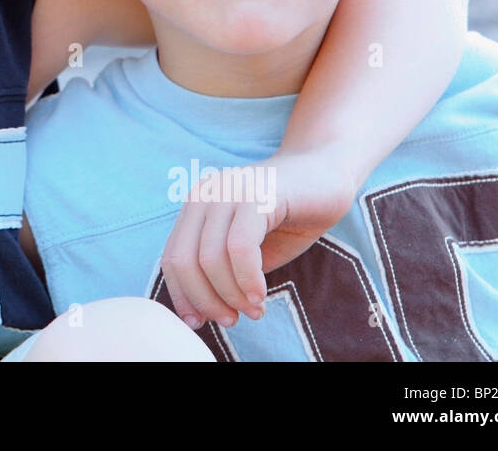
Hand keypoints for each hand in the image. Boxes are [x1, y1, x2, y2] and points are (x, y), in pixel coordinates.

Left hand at [158, 150, 356, 329]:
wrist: (326, 175)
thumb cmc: (287, 218)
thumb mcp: (246, 251)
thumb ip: (222, 272)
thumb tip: (199, 313)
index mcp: (195, 207)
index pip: (172, 258)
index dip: (182, 295)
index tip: (199, 323)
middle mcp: (205, 195)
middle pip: (185, 261)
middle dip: (206, 301)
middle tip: (233, 320)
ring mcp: (228, 191)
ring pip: (210, 258)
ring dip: (231, 295)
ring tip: (254, 310)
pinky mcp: (256, 194)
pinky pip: (240, 247)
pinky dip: (247, 279)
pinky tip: (261, 294)